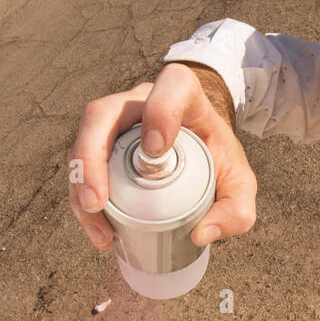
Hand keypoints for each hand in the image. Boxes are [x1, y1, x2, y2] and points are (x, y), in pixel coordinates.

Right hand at [68, 63, 256, 250]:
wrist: (203, 151)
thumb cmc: (218, 158)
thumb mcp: (239, 184)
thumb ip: (236, 211)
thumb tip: (201, 234)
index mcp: (184, 96)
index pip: (172, 86)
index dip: (159, 111)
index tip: (155, 151)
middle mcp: (142, 100)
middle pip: (103, 113)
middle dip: (91, 158)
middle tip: (97, 203)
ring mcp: (117, 119)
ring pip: (84, 138)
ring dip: (80, 183)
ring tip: (98, 226)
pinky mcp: (102, 140)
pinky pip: (81, 161)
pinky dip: (82, 195)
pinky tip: (98, 227)